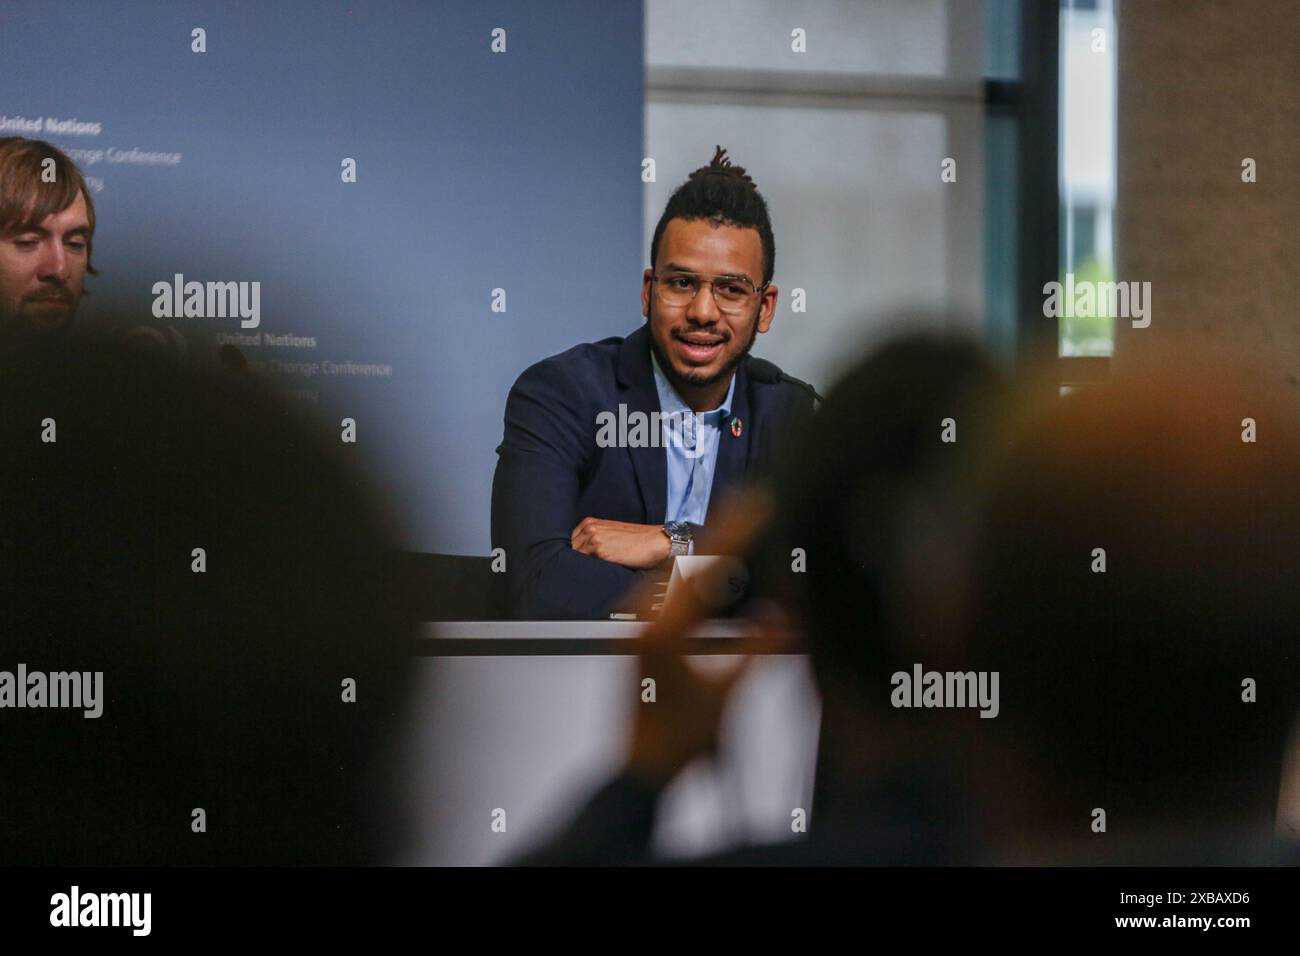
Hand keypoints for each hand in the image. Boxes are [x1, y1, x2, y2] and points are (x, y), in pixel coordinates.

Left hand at [571, 517, 670, 568]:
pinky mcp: (601, 552)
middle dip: (571, 560)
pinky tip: (590, 576)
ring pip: (574, 558)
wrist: (655, 541)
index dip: (570, 553)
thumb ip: (593, 539)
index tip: (571, 563)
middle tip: (572, 573)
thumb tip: (578, 555)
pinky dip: (585, 571)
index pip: (569, 541)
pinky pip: (585, 565)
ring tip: (580, 577)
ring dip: (576, 567)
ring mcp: (594, 539)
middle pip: (569, 549)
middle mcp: (590, 529)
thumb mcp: (611, 532)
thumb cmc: (636, 540)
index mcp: (590, 523)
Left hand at [621, 487, 790, 784]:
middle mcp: (643, 619)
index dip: (736, 530)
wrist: (642, 770)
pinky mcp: (639, 634)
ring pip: (680, 574)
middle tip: (753, 503)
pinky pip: (670, 591)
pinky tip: (717, 572)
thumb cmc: (674, 742)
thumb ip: (757, 651)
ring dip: (711, 554)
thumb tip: (784, 615)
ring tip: (742, 527)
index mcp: (664, 629)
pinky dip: (698, 578)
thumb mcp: (727, 696)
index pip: (707, 567)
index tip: (756, 504)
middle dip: (726, 533)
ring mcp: (636, 624)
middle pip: (691, 562)